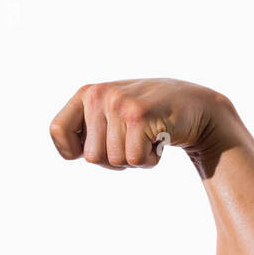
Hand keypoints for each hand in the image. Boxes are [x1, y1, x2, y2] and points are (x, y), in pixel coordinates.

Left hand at [48, 79, 236, 169]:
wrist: (197, 106)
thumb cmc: (150, 117)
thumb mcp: (113, 112)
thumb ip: (89, 125)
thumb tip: (70, 151)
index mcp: (87, 93)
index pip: (57, 130)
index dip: (70, 151)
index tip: (90, 149)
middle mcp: (100, 95)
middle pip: (91, 157)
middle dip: (114, 159)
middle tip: (134, 140)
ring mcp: (119, 104)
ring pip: (114, 161)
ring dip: (134, 159)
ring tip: (148, 137)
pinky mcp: (139, 116)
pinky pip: (134, 160)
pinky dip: (149, 160)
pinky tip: (160, 140)